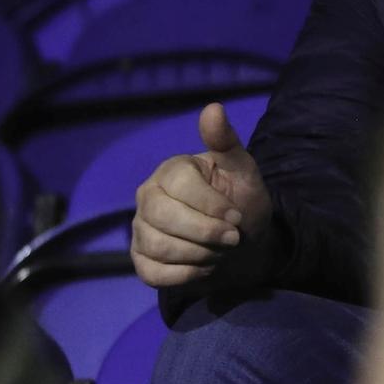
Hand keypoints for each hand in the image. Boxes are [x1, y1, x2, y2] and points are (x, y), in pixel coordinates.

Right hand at [130, 103, 274, 288]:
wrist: (242, 243)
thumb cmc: (240, 200)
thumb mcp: (243, 169)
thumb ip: (226, 142)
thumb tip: (213, 108)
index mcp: (171, 170)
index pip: (180, 185)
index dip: (211, 205)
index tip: (237, 217)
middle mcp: (148, 196)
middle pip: (163, 217)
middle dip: (204, 233)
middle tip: (233, 239)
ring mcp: (140, 228)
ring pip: (158, 246)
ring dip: (198, 255)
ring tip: (220, 251)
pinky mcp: (140, 258)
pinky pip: (152, 273)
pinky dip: (185, 275)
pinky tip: (204, 267)